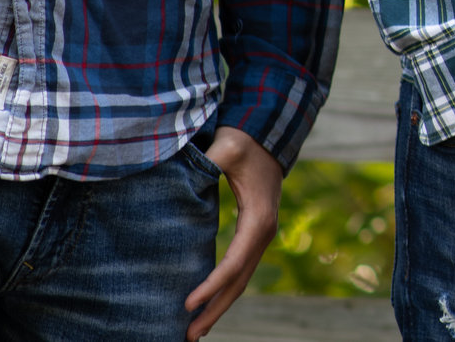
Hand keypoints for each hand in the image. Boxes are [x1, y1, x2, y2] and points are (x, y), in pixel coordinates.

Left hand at [181, 128, 281, 339]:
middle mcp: (264, 232)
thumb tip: (186, 171)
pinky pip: (239, 270)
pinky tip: (206, 303)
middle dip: (214, 310)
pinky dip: (223, 291)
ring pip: (241, 280)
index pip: (234, 262)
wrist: (268, 133)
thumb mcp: (228, 148)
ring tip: (193, 331)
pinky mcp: (253, 234)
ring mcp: (261, 235)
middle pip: (240, 282)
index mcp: (258, 218)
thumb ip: (210, 161)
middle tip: (188, 337)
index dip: (211, 286)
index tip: (187, 304)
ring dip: (219, 306)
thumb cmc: (245, 140)